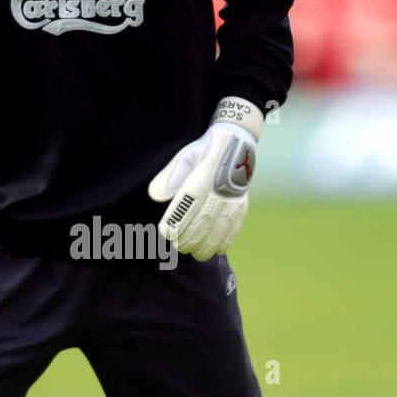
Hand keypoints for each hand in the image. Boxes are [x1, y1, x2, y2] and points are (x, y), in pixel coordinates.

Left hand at [148, 97, 262, 260]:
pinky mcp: (242, 202)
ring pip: (220, 226)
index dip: (176, 220)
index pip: (187, 203)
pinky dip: (227, 239)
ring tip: (197, 255)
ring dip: (208, 244)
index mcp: (202, 177)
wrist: (237, 141)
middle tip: (179, 248)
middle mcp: (218, 189)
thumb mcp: (185, 156)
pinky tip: (219, 250)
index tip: (165, 233)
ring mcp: (232, 197)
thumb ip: (169, 176)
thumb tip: (154, 196)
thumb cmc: (204, 150)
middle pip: (203, 220)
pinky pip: (236, 224)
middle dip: (190, 238)